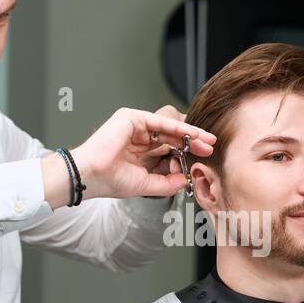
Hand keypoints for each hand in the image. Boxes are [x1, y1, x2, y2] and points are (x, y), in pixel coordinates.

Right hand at [71, 106, 215, 200]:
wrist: (91, 176)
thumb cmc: (111, 181)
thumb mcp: (147, 184)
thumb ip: (167, 183)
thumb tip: (185, 179)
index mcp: (139, 152)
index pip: (168, 149)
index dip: (186, 153)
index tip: (203, 158)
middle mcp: (138, 137)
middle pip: (171, 137)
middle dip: (193, 142)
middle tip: (211, 146)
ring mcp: (134, 126)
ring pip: (168, 128)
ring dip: (189, 134)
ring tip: (207, 140)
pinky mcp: (131, 118)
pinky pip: (159, 122)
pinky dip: (176, 128)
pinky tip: (192, 134)